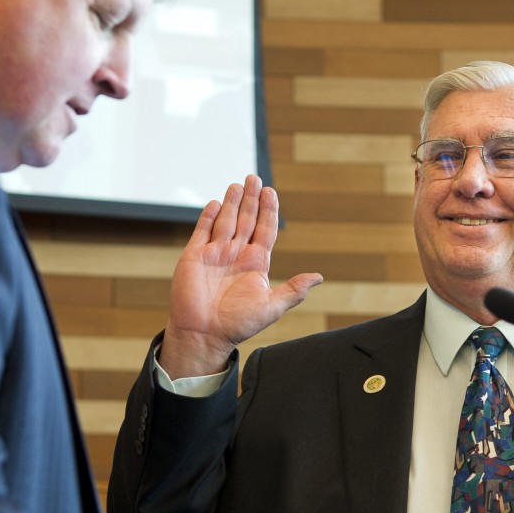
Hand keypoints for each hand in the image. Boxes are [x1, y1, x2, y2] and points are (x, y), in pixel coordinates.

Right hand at [160, 174, 322, 377]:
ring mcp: (214, 254)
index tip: (271, 192)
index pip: (265, 231)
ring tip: (239, 184)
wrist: (203, 334)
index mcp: (255, 264)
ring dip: (232, 202)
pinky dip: (209, 216)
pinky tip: (217, 202)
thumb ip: (293, 290)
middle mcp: (236, 255)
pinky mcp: (194, 256)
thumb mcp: (271, 307)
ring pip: (226, 221)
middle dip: (251, 199)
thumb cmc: (237, 325)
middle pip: (246, 220)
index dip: (268, 211)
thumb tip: (318, 277)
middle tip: (255, 178)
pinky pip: (203, 230)